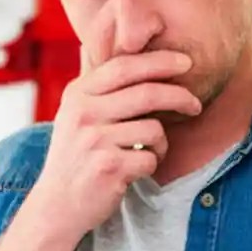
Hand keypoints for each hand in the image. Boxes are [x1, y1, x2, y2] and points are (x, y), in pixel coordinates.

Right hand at [27, 49, 201, 239]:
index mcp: (77, 95)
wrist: (57, 204)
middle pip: (147, 93)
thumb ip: (95, 86)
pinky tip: (135, 169)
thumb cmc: (75, 157)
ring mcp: (94, 140)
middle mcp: (83, 113)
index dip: (159, 61)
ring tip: (147, 152)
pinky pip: (150, 158)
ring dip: (161, 144)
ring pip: (153, 129)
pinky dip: (151, 164)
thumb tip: (108, 46)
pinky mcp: (108, 167)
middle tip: (195, 104)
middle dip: (179, 97)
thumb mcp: (74, 114)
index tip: (185, 63)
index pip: (124, 66)